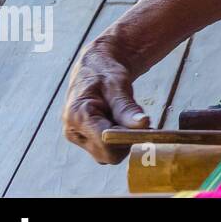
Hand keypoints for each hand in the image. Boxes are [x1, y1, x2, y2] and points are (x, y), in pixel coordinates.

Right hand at [61, 38, 149, 163]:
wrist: (95, 66)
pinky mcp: (84, 140)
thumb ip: (127, 107)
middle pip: (107, 154)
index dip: (127, 139)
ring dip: (123, 141)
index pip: (105, 143)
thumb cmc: (104, 71)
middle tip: (140, 122)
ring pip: (107, 155)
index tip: (147, 127)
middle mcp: (73, 131)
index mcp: (77, 116)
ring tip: (127, 118)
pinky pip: (106, 150)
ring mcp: (78, 137)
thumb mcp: (117, 84)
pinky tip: (123, 123)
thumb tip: (143, 124)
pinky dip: (118, 141)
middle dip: (126, 141)